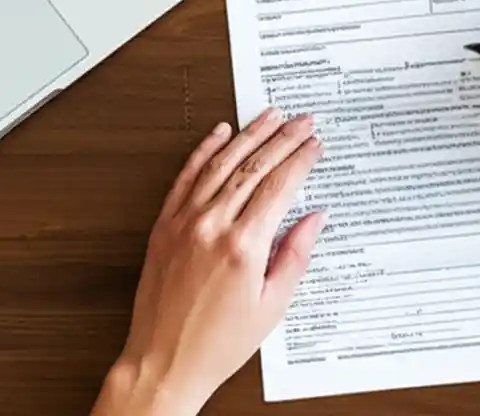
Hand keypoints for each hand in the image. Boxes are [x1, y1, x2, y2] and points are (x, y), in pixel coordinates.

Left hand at [93, 108, 325, 415]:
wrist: (164, 362)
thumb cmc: (216, 344)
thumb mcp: (272, 306)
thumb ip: (295, 255)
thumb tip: (314, 218)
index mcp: (243, 246)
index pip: (280, 186)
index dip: (301, 159)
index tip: (315, 145)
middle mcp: (211, 226)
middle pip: (254, 166)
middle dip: (282, 138)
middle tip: (301, 121)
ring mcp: (184, 223)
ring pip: (221, 163)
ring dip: (248, 135)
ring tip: (268, 116)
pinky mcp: (164, 227)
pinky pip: (185, 177)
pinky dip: (203, 151)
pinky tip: (218, 134)